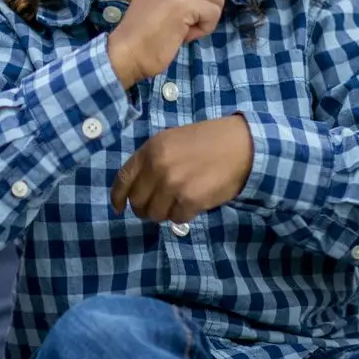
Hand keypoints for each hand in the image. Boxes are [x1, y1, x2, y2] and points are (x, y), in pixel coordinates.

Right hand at [106, 0, 225, 88]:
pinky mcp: (183, 3)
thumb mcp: (162, 2)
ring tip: (181, 29)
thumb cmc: (144, 36)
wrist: (126, 53)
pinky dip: (204, 29)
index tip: (179, 15)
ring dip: (204, 20)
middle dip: (203, 10)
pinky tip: (183, 35)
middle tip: (180, 25)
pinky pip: (213, 13)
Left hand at [111, 115, 252, 223]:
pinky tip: (193, 203)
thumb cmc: (208, 141)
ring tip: (179, 202)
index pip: (123, 179)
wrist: (240, 145)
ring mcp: (172, 184)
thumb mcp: (172, 140)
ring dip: (165, 213)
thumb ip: (153, 160)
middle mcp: (157, 167)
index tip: (119, 207)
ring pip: (155, 214)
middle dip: (145, 209)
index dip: (118, 196)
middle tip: (158, 207)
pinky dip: (183, 215)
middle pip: (138, 202)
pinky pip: (176, 218)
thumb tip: (141, 187)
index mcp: (151, 149)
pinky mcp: (189, 200)